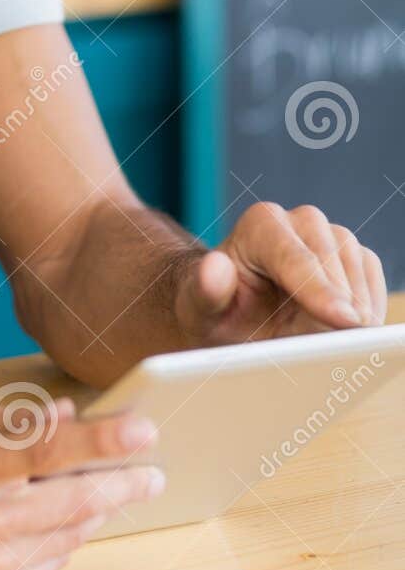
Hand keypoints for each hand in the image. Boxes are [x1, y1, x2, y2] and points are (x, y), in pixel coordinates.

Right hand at [0, 396, 163, 569]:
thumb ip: (20, 423)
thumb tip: (73, 414)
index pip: (49, 450)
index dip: (101, 440)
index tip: (144, 430)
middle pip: (76, 501)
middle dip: (123, 484)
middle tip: (152, 474)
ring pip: (72, 535)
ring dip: (96, 512)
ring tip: (104, 491)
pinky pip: (53, 564)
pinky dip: (64, 541)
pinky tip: (55, 524)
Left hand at [175, 201, 386, 345]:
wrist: (231, 313)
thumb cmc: (214, 311)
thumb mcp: (199, 310)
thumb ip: (205, 290)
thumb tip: (214, 267)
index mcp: (259, 225)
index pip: (294, 258)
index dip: (320, 292)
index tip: (343, 322)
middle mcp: (298, 221)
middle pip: (332, 260)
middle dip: (339, 306)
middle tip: (339, 348)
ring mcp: (328, 234)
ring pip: (357, 265)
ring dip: (354, 309)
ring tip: (335, 345)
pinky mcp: (350, 254)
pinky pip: (371, 276)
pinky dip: (368, 306)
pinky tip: (350, 333)